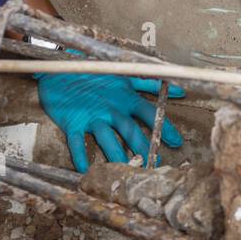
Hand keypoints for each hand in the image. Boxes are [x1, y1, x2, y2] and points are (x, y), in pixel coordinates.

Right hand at [34, 72, 183, 172]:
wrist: (61, 68)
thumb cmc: (96, 74)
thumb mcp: (124, 77)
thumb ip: (151, 84)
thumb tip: (179, 90)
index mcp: (125, 97)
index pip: (149, 113)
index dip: (163, 127)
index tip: (176, 142)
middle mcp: (111, 108)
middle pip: (129, 130)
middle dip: (142, 147)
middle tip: (153, 164)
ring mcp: (91, 115)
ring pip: (106, 138)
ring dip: (116, 155)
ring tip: (124, 171)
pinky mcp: (73, 121)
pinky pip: (76, 141)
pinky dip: (79, 156)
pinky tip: (85, 170)